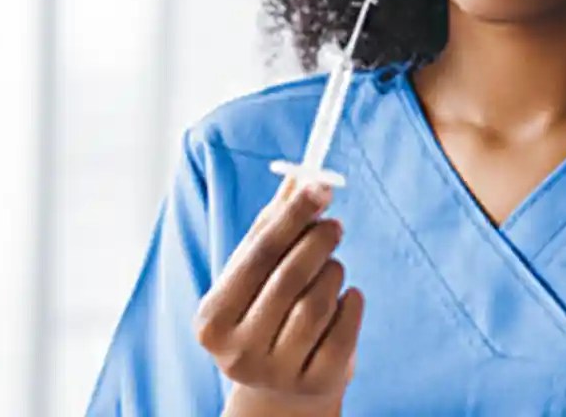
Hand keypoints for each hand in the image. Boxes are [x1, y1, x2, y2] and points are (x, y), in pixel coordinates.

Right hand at [194, 174, 363, 413]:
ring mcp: (278, 374)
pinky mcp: (317, 384)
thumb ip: (273, 226)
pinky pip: (346, 325)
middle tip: (335, 224)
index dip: (292, 216)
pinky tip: (345, 297)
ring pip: (319, 300)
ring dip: (333, 273)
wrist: (282, 390)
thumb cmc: (266, 314)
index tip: (320, 185)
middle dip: (318, 240)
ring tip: (331, 270)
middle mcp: (238, 353)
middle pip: (289, 276)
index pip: (257, 255)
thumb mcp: (258, 275)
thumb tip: (300, 175)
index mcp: (213, 320)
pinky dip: (352, 301)